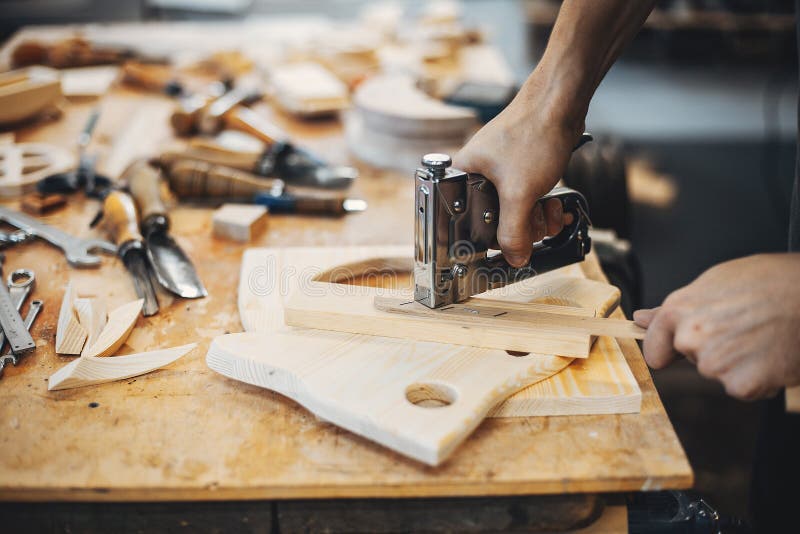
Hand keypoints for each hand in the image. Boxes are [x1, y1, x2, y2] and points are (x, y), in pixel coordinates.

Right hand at [453, 89, 583, 266]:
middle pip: (494, 223)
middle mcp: (477, 177)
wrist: (562, 105)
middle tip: (533, 219)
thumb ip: (513, 232)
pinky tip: (554, 203)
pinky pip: (528, 203)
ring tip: (548, 207)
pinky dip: (544, 208)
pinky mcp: (521, 173)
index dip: (485, 239)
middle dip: (522, 227)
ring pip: (516, 215)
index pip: (464, 222)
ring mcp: (501, 175)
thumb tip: (514, 259)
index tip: (504, 249)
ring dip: (538, 219)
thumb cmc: (533, 134)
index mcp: (461, 177)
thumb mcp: (519, 193)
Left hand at [633, 253, 799, 399]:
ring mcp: (715, 364)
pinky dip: (759, 379)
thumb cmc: (769, 282)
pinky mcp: (742, 384)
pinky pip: (743, 389)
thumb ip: (674, 308)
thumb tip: (640, 318)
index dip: (669, 349)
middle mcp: (690, 338)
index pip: (655, 349)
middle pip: (691, 360)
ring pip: (718, 374)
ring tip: (762, 336)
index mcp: (679, 311)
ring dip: (738, 364)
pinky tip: (772, 355)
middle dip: (712, 350)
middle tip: (742, 327)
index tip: (681, 348)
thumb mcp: (714, 283)